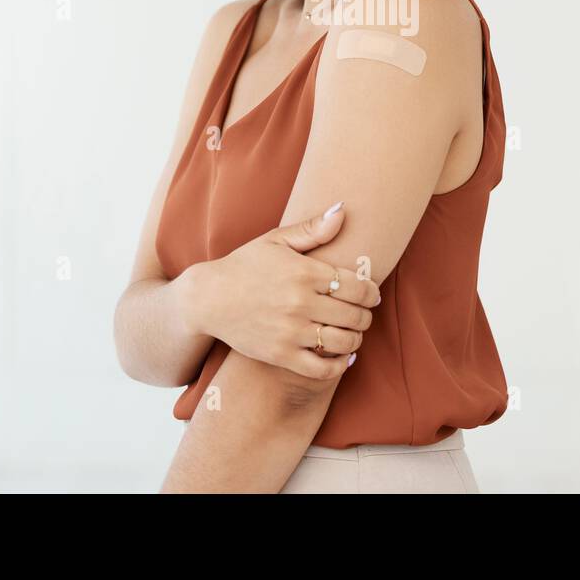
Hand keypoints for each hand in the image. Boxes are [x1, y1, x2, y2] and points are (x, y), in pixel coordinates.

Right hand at [193, 203, 381, 380]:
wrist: (208, 298)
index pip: (356, 285)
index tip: (372, 294)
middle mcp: (300, 303)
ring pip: (342, 342)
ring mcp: (290, 331)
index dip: (371, 292)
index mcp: (304, 272)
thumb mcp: (276, 240)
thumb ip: (312, 229)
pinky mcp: (280, 355)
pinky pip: (322, 369)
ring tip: (354, 333)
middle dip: (366, 315)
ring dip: (356, 339)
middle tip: (364, 314)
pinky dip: (339, 365)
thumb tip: (343, 210)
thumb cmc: (245, 265)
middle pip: (354, 315)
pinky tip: (342, 356)